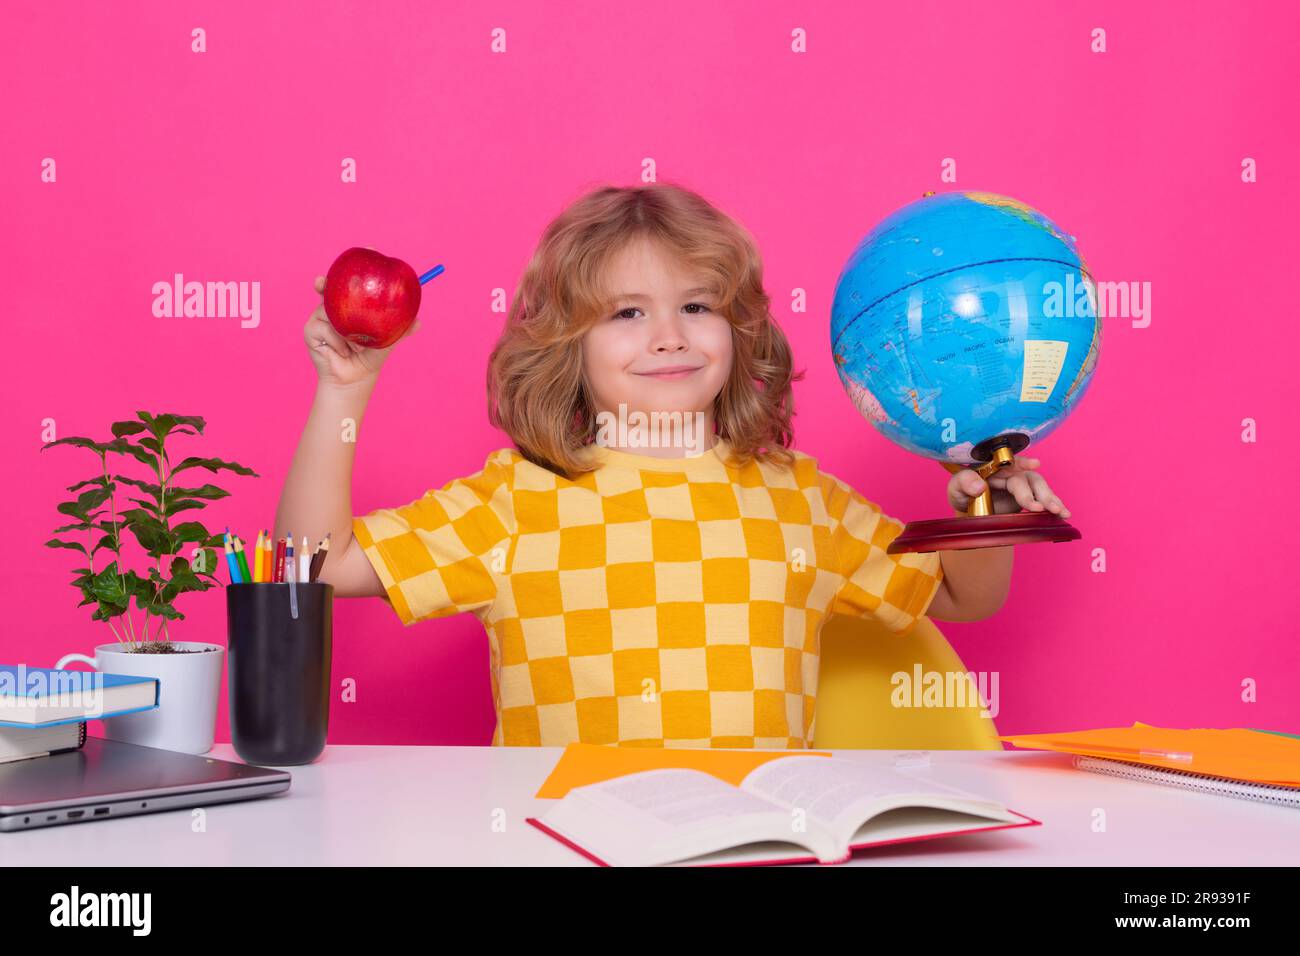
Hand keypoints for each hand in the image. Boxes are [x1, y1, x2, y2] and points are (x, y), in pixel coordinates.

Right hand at [304, 269, 420, 388]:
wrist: (354, 379)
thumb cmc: (369, 358)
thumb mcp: (387, 342)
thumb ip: (400, 331)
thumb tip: (418, 322)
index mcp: (350, 306)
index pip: (349, 282)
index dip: (355, 265)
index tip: (367, 250)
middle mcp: (333, 308)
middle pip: (329, 289)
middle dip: (326, 282)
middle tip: (324, 281)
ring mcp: (320, 318)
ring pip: (328, 311)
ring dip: (343, 329)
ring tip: (354, 345)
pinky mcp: (310, 331)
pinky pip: (323, 328)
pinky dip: (337, 341)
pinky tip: (342, 351)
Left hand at [946, 456, 1071, 517]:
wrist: (971, 510)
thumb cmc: (963, 494)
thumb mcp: (956, 489)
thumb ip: (963, 484)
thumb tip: (979, 487)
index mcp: (993, 463)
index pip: (1009, 459)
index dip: (1022, 462)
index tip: (1034, 465)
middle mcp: (1010, 470)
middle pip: (1026, 477)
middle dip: (1036, 492)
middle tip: (1042, 507)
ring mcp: (1022, 482)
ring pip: (1039, 487)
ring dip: (1051, 499)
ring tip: (1059, 512)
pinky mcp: (1030, 495)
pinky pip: (1044, 498)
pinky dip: (1055, 505)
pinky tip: (1065, 515)